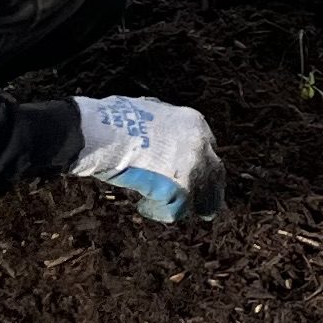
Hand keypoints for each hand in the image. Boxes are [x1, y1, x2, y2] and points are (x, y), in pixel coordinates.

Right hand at [68, 96, 225, 223]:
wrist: (107, 130)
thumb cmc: (116, 119)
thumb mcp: (150, 110)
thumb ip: (162, 126)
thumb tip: (156, 132)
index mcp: (194, 124)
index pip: (209, 149)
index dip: (203, 166)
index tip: (199, 176)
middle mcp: (200, 146)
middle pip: (215, 175)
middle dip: (211, 193)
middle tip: (206, 209)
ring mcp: (192, 168)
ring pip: (201, 198)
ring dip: (185, 207)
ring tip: (168, 210)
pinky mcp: (179, 189)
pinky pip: (175, 211)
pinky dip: (158, 212)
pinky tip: (144, 207)